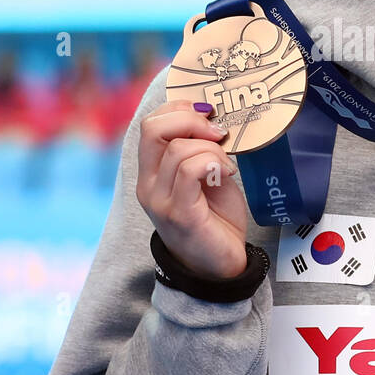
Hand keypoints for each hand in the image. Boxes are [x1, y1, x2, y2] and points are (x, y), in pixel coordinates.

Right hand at [136, 100, 249, 280]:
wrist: (221, 265)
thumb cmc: (215, 217)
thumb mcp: (205, 175)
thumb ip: (200, 149)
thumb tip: (213, 117)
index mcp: (150, 172)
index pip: (150, 123)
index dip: (180, 109)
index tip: (209, 117)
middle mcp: (147, 185)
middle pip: (153, 128)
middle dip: (192, 120)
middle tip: (218, 134)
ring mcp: (160, 200)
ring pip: (179, 150)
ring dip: (212, 149)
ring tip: (226, 165)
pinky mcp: (179, 214)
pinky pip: (190, 171)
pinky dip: (213, 163)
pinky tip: (226, 174)